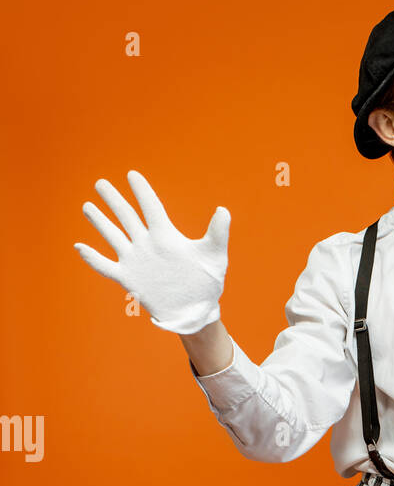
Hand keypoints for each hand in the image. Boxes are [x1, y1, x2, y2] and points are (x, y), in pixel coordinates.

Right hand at [73, 170, 230, 333]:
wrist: (196, 310)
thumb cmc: (207, 283)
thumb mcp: (215, 257)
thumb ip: (217, 233)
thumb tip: (223, 210)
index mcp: (166, 236)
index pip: (151, 208)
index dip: (142, 191)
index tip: (132, 174)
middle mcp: (147, 244)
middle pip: (127, 216)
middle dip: (114, 200)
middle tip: (100, 183)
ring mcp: (136, 260)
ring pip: (113, 236)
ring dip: (100, 222)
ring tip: (87, 205)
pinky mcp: (129, 278)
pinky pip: (106, 267)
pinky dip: (92, 258)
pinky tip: (79, 246)